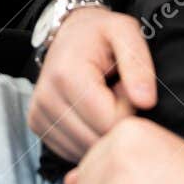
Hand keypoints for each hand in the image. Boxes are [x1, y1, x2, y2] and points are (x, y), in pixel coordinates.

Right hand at [27, 0, 155, 161]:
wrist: (70, 33)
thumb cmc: (101, 33)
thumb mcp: (126, 33)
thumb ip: (139, 65)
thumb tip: (146, 102)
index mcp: (67, 76)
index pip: (111, 122)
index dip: (129, 108)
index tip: (126, 86)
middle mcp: (46, 99)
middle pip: (96, 140)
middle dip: (115, 122)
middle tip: (116, 93)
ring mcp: (38, 115)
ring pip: (84, 149)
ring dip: (102, 130)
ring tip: (103, 100)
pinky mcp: (38, 126)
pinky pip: (72, 150)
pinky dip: (88, 136)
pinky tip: (90, 113)